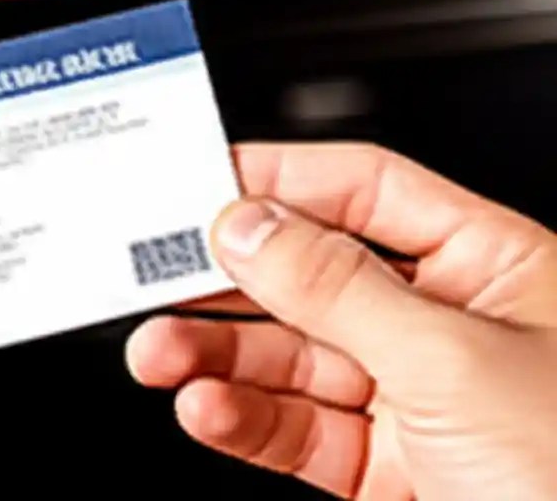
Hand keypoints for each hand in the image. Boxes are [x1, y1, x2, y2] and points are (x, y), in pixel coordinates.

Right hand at [126, 142, 556, 499]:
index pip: (368, 193)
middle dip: (226, 281)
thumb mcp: (454, 361)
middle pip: (310, 277)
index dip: (279, 178)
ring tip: (159, 352)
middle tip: (153, 273)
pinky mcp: (387, 469)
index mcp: (494, 267)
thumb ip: (340, 288)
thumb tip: (251, 227)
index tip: (198, 179)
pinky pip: (297, 431)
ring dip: (215, 356)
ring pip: (291, 359)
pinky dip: (243, 420)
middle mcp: (449, 326)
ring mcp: (415, 400)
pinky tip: (207, 407)